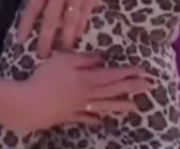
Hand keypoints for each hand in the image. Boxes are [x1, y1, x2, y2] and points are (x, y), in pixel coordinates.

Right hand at [3, 52, 149, 133]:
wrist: (29, 104)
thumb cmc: (44, 79)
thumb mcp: (62, 61)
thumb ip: (82, 60)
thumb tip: (100, 59)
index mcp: (86, 79)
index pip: (111, 75)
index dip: (127, 72)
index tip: (144, 71)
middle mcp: (86, 94)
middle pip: (112, 90)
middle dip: (131, 88)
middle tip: (149, 87)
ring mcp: (77, 107)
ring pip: (103, 106)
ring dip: (119, 105)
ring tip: (134, 107)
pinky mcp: (67, 117)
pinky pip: (84, 118)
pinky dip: (93, 119)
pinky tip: (100, 121)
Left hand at [17, 0, 116, 57]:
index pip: (33, 6)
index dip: (27, 25)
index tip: (21, 40)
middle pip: (50, 18)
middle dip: (45, 39)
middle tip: (40, 54)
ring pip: (69, 20)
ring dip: (64, 38)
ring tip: (60, 51)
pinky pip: (84, 15)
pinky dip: (79, 27)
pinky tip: (76, 37)